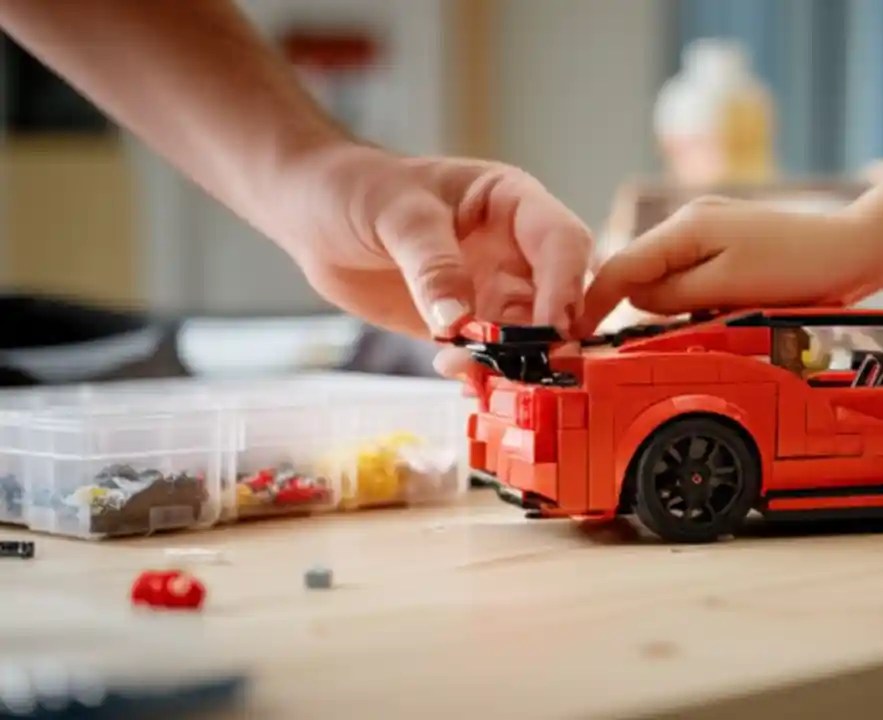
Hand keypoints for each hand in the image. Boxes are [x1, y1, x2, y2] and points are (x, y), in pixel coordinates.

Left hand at [272, 143, 592, 376]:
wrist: (313, 214)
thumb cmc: (358, 189)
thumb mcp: (395, 214)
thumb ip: (431, 264)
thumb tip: (459, 320)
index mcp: (513, 203)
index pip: (562, 242)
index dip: (565, 284)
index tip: (551, 328)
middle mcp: (515, 249)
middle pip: (560, 295)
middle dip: (551, 334)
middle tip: (529, 368)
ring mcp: (493, 288)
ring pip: (530, 334)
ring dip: (513, 360)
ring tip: (470, 371)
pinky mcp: (467, 324)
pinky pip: (492, 355)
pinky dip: (484, 372)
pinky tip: (456, 372)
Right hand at [575, 197, 882, 335]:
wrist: (855, 250)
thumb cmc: (799, 269)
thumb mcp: (726, 290)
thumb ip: (673, 297)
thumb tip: (636, 303)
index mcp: (685, 228)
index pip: (621, 268)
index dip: (594, 302)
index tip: (576, 332)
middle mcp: (691, 222)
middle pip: (641, 272)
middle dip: (642, 307)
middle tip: (657, 341)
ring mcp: (711, 230)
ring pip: (668, 277)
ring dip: (676, 306)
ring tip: (712, 321)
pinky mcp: (729, 244)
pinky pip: (694, 276)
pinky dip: (697, 298)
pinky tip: (725, 309)